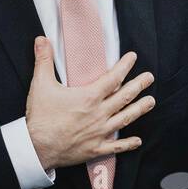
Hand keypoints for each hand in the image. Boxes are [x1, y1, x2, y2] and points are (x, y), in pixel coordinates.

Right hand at [24, 37, 154, 169]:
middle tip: (150, 78)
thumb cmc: (40, 117)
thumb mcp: (41, 85)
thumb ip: (43, 60)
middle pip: (125, 97)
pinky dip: (128, 143)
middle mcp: (99, 114)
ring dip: (140, 109)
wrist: (36, 147)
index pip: (113, 78)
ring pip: (125, 118)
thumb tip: (41, 39)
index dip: (125, 66)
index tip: (133, 58)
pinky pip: (116, 146)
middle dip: (139, 85)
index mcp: (89, 97)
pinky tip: (138, 140)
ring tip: (151, 101)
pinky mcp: (95, 149)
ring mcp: (99, 132)